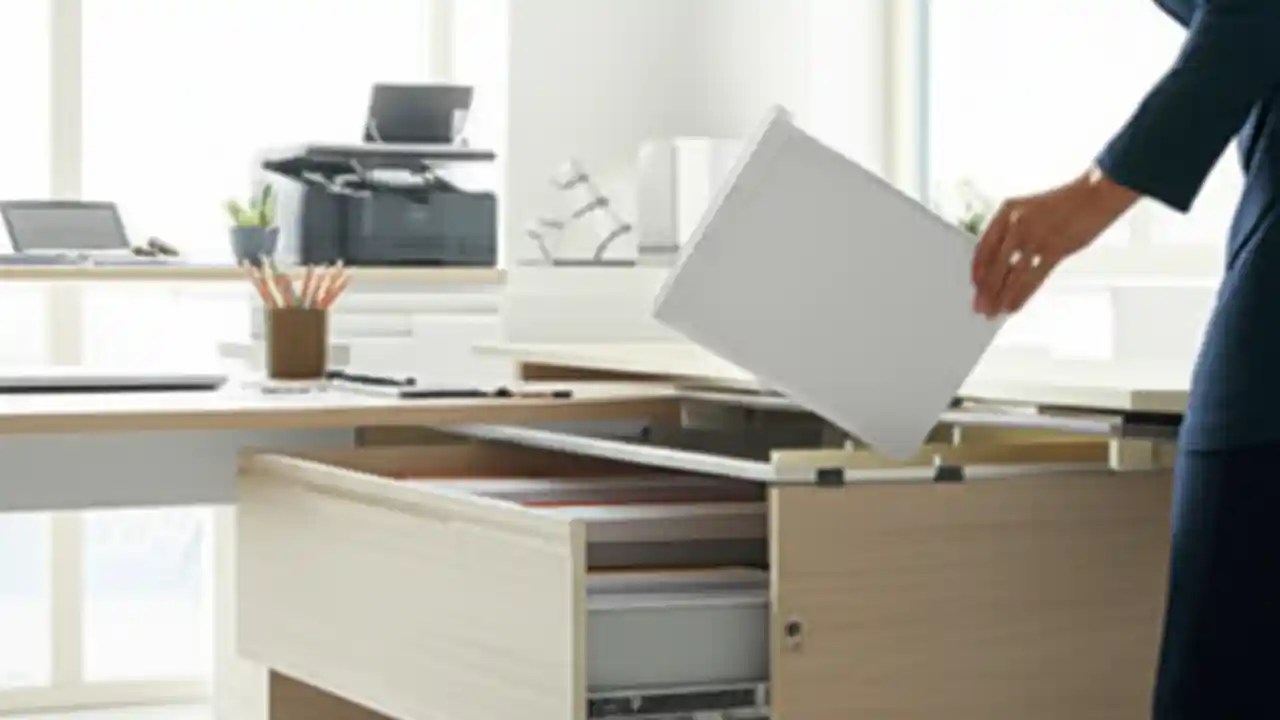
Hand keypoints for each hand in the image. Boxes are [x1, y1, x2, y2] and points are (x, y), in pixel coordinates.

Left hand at [971, 167, 1138, 316]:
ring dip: (1000, 297)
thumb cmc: (1063, 205)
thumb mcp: (1028, 210)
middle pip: (994, 264)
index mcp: (1006, 211)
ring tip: (994, 312)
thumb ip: (1012, 232)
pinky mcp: (1055, 249)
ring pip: (1011, 275)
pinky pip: (1033, 279)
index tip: (974, 287)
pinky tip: (1013, 306)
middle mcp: (1016, 224)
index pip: (983, 247)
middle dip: (985, 291)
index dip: (977, 271)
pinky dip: (1021, 296)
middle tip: (980, 307)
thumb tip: (998, 266)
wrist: (1095, 194)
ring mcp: (1035, 237)